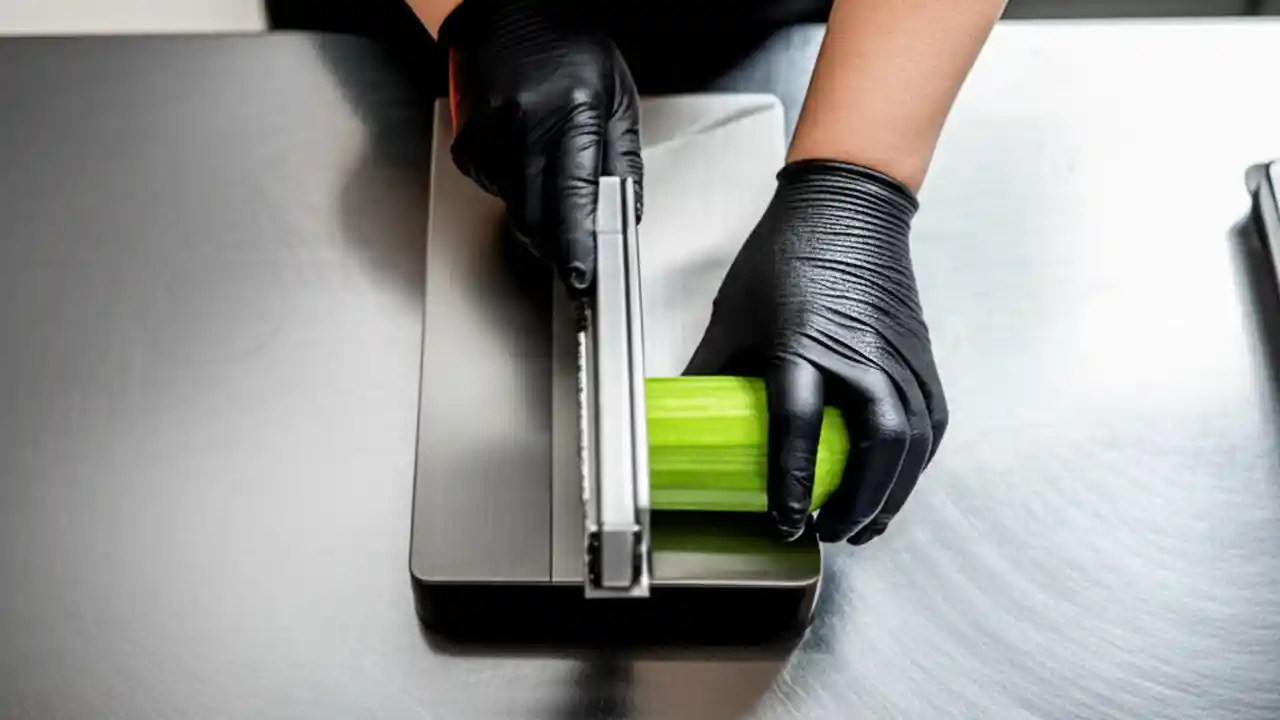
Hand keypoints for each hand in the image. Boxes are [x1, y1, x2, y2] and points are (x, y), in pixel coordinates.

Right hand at [438, 0, 642, 292]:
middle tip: (574, 250)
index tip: (582, 272)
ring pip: (515, 206)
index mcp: (573, 112)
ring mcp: (492, 133)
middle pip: (538, 213)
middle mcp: (527, 122)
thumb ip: (624, 158)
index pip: (574, 194)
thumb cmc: (568, 49)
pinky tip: (525, 157)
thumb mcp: (616, 95)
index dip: (577, 241)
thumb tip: (627, 212)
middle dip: (557, 241)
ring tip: (550, 170)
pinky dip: (513, 189)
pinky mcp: (469, 142)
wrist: (507, 16)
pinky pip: (494, 189)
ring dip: (537, 210)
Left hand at [686, 160, 947, 544]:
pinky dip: (916, 461)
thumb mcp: (733, 316)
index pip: (799, 428)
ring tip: (864, 522)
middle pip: (873, 446)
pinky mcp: (920, 355)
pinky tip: (897, 481)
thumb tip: (685, 418)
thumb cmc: (788, 252)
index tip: (786, 520)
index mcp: (801, 343)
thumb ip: (711, 373)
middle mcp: (858, 353)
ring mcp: (897, 354)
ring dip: (890, 492)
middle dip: (855, 502)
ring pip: (910, 441)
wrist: (848, 205)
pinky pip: (930, 420)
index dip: (792, 484)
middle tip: (831, 530)